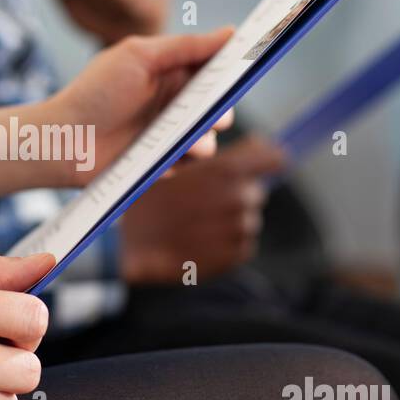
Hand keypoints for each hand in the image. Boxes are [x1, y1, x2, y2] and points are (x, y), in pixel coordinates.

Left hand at [0, 27, 234, 197]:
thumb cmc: (95, 92)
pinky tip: (170, 158)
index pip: (211, 67)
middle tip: (217, 114)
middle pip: (216, 104)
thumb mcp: (139, 57)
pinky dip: (184, 159)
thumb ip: (186, 47)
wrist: (64, 140)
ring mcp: (167, 132)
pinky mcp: (161, 161)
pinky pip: (187, 161)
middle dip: (221, 109)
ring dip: (205, 138)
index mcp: (169, 71)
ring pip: (207, 136)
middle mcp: (171, 100)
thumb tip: (231, 32)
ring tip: (191, 142)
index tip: (249, 66)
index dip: (231, 67)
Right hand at [120, 136, 286, 283]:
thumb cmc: (146, 201)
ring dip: (227, 218)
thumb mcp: (171, 165)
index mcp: (226, 170)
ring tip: (194, 222)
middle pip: (254, 190)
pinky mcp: (234, 255)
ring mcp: (238, 230)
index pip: (272, 158)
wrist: (128, 249)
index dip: (267, 159)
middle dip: (235, 192)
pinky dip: (224, 241)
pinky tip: (197, 239)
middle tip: (201, 200)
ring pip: (247, 218)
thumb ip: (217, 156)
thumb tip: (258, 143)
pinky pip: (241, 243)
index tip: (263, 161)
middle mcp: (239, 199)